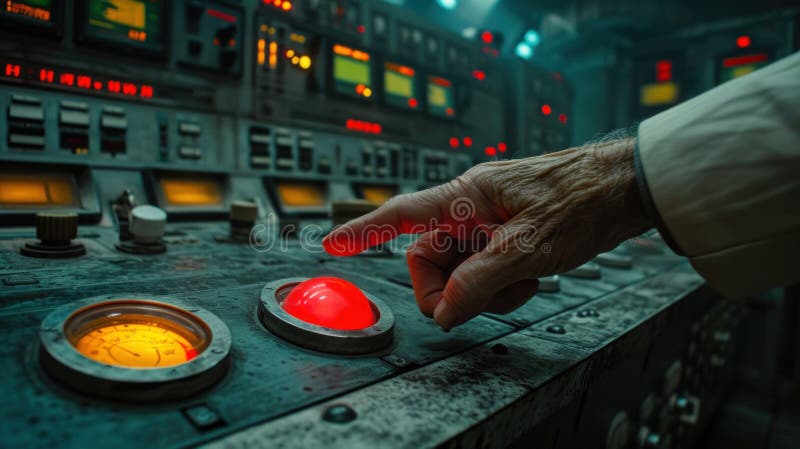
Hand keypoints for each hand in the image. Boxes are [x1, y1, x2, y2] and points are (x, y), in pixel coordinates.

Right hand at [323, 138, 651, 329]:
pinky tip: (531, 277)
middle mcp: (472, 206)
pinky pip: (486, 268)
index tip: (333, 243)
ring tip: (521, 281)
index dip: (363, 231)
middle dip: (448, 286)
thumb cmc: (581, 198)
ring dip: (484, 287)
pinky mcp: (508, 234)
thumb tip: (444, 311)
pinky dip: (503, 282)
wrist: (627, 188)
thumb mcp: (528, 248)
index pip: (401, 214)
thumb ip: (479, 281)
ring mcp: (490, 222)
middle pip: (430, 256)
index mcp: (467, 195)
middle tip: (468, 305)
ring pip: (461, 268)